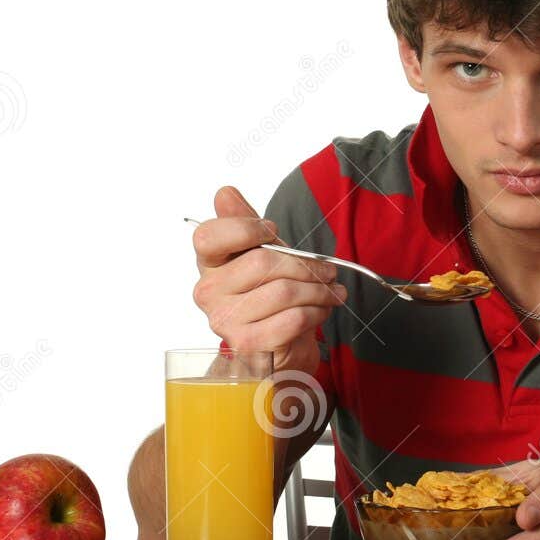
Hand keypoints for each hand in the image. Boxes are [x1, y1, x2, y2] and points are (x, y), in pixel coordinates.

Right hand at [190, 186, 345, 375]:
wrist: (275, 346)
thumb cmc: (269, 293)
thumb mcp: (261, 252)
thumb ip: (244, 222)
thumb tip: (226, 193)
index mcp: (208, 263)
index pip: (208, 237)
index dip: (245, 229)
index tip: (272, 230)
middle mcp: (207, 291)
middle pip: (262, 262)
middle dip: (306, 265)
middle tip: (330, 270)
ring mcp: (224, 320)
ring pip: (284, 292)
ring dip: (319, 290)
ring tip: (332, 291)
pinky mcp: (248, 344)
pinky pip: (293, 319)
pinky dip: (316, 312)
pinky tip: (321, 310)